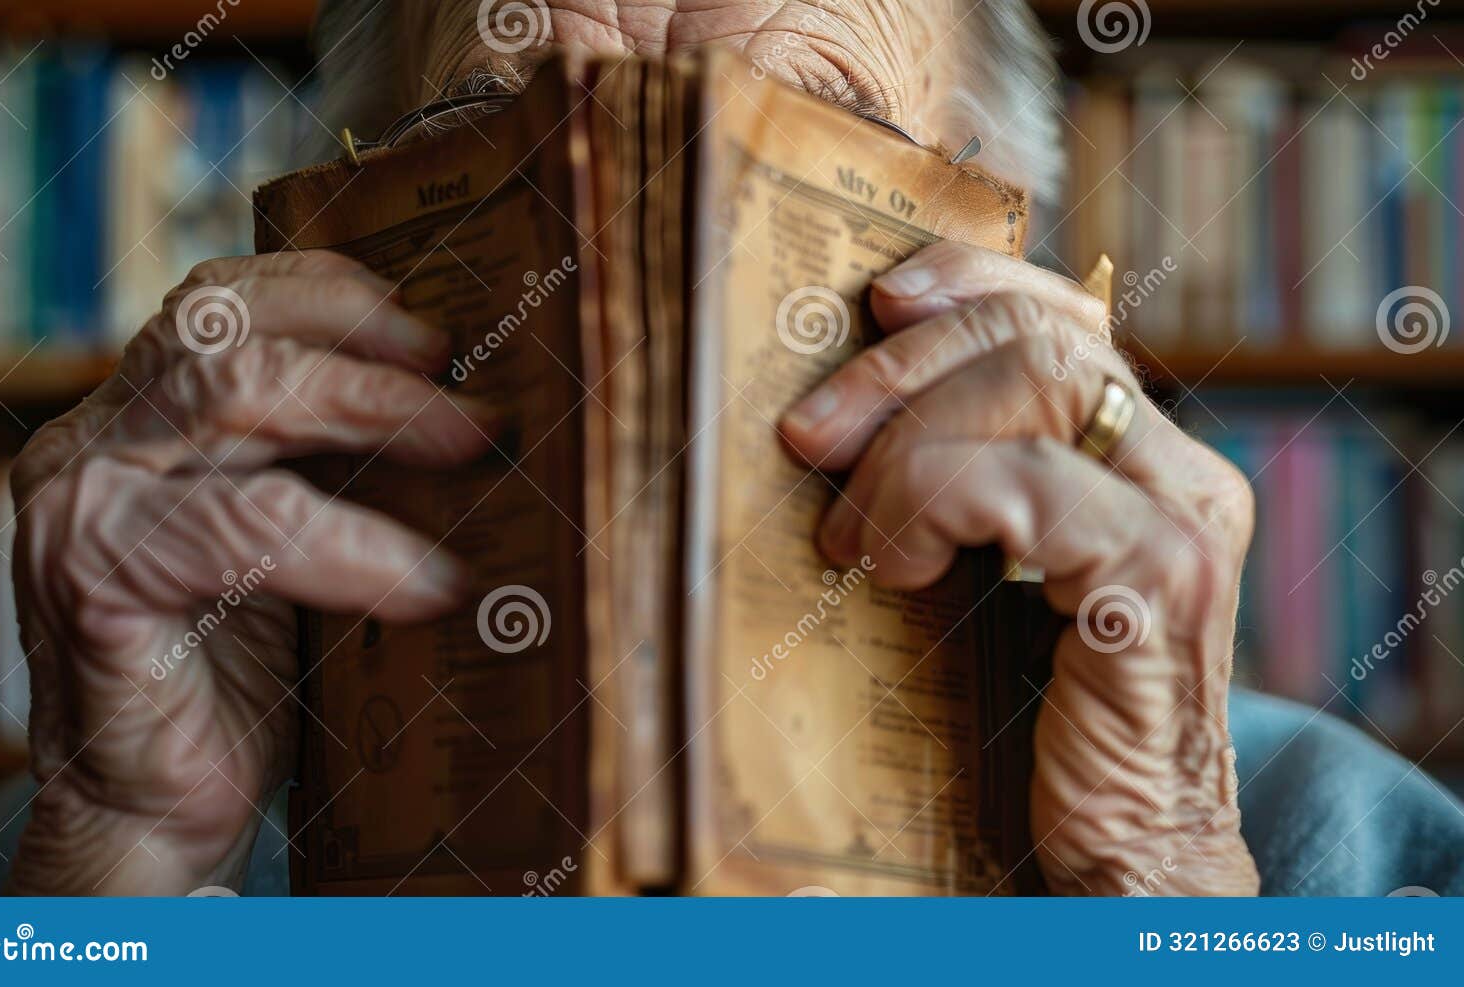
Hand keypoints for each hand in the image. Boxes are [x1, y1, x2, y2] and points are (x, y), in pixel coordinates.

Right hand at [8, 251, 495, 894]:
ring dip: (370, 409)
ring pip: (231, 396)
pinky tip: (432, 582)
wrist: (158, 812)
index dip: (329, 292)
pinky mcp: (90, 575)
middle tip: (467, 385)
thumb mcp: (292, 545)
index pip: (218, 302)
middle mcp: (92, 440)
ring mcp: (80, 500)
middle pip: (227, 331)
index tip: (434, 322)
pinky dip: (355, 548)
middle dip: (364, 343)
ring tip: (468, 443)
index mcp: (134, 418)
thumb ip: (330, 469)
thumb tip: (475, 407)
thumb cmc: (242, 677)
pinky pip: (244, 527)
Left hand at [778, 240, 1260, 895]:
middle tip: (806, 433)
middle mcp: (1183, 471)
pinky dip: (925, 506)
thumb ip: (974, 480)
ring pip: (1030, 385)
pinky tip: (892, 569)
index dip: (973, 279)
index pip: (1066, 314)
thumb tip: (851, 403)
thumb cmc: (1038, 710)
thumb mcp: (997, 567)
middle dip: (899, 367)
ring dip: (902, 446)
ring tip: (848, 535)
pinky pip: (1017, 483)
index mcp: (1147, 455)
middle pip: (1037, 335)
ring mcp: (1181, 521)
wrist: (1123, 845)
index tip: (879, 298)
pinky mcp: (1153, 579)